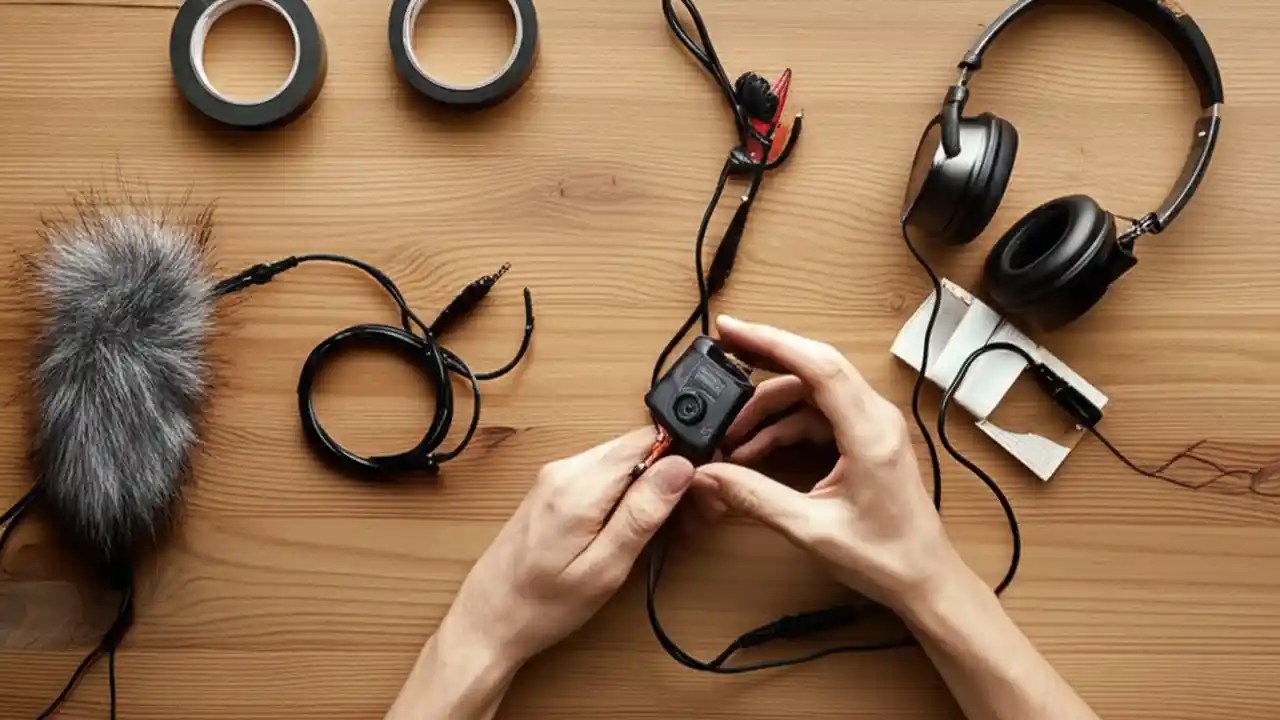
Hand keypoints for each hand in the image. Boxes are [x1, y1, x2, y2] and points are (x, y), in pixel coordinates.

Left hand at [389, 429, 694, 719]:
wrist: (488, 620)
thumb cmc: (542, 605)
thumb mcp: (604, 568)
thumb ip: (642, 513)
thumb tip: (678, 467)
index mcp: (578, 485)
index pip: (646, 439)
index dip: (680, 459)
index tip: (695, 494)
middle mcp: (563, 469)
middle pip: (635, 447)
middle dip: (666, 477)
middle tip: (681, 522)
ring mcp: (554, 476)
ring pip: (621, 461)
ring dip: (645, 489)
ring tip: (652, 533)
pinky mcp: (551, 488)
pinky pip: (601, 475)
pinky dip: (622, 496)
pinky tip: (624, 530)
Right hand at [696, 316, 962, 612]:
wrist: (925, 580)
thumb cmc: (886, 557)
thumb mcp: (811, 529)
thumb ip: (755, 497)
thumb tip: (710, 474)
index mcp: (869, 431)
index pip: (818, 366)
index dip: (772, 342)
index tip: (733, 331)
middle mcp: (875, 418)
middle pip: (811, 370)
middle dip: (762, 363)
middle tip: (720, 361)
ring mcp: (872, 425)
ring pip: (809, 394)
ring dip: (767, 409)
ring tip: (730, 436)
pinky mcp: (866, 438)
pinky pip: (817, 415)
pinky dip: (783, 427)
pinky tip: (755, 450)